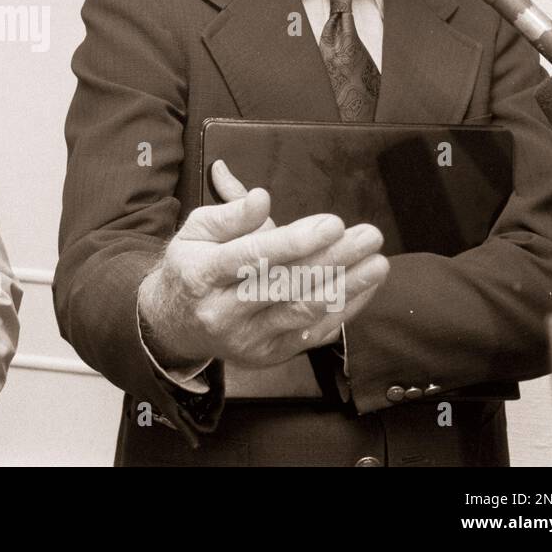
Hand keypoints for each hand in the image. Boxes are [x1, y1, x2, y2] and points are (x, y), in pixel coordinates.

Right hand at [137, 160, 389, 368]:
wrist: (174, 323)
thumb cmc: (192, 266)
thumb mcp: (197, 230)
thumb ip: (230, 213)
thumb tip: (260, 197)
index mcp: (201, 273)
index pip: (253, 257)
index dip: (295, 241)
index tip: (332, 223)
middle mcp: (222, 311)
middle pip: (284, 285)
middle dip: (332, 260)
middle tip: (368, 236)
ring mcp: (247, 338)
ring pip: (302, 313)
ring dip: (346, 288)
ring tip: (378, 262)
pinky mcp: (268, 355)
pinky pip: (312, 335)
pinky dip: (343, 311)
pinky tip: (364, 287)